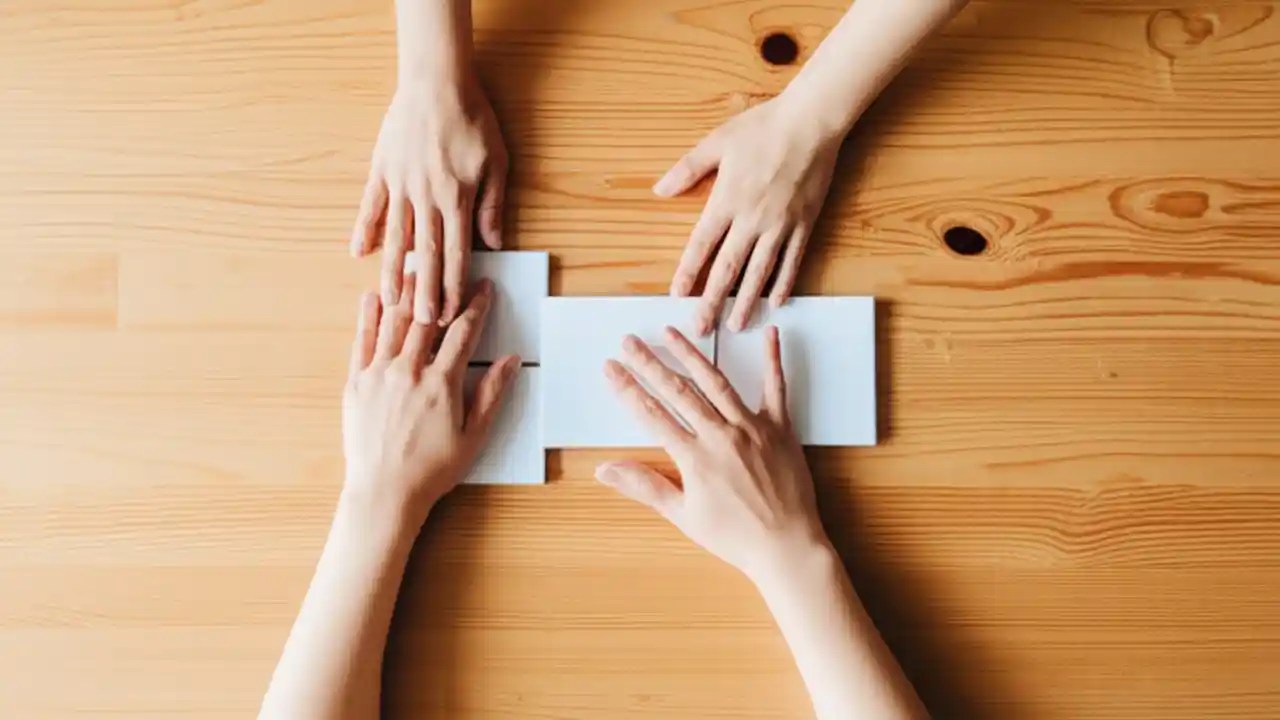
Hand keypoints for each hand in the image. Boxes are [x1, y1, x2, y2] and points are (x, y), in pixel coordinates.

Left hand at [342, 277, 518, 522]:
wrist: (384, 492)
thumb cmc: (432, 469)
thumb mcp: (473, 435)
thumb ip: (491, 394)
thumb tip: (511, 361)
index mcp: (441, 383)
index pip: (463, 332)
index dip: (476, 306)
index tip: (484, 288)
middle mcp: (409, 371)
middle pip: (428, 318)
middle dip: (441, 290)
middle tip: (448, 267)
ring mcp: (379, 374)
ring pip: (394, 322)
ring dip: (405, 293)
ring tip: (414, 269)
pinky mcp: (356, 383)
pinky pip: (362, 342)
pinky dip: (368, 317)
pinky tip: (373, 298)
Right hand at [351, 79, 507, 326]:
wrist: (438, 82)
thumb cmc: (473, 119)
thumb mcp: (497, 162)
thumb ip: (492, 205)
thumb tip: (495, 242)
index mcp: (457, 199)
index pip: (458, 252)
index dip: (454, 285)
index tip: (451, 313)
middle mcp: (427, 198)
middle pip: (427, 253)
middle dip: (424, 291)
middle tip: (420, 324)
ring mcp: (401, 185)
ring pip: (396, 237)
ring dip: (393, 272)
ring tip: (388, 301)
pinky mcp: (382, 170)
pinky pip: (370, 205)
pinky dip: (362, 229)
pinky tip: (357, 252)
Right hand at [596, 326, 829, 582]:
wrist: (786, 547)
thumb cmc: (734, 537)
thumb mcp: (683, 515)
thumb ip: (644, 486)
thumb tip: (605, 469)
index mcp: (694, 458)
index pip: (651, 414)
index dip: (627, 388)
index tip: (611, 367)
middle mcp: (720, 435)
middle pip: (677, 390)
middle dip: (650, 362)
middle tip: (630, 340)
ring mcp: (751, 427)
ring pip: (716, 381)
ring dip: (691, 354)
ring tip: (671, 332)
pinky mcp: (780, 427)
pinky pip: (776, 387)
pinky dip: (773, 359)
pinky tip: (769, 333)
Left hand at [655, 96, 842, 334]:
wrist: (811, 121)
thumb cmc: (762, 128)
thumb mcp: (716, 142)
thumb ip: (687, 169)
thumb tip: (660, 190)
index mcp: (727, 200)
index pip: (702, 245)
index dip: (689, 272)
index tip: (677, 295)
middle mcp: (752, 219)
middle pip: (728, 269)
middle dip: (713, 302)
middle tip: (703, 328)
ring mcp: (780, 225)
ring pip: (760, 272)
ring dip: (747, 301)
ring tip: (737, 326)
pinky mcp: (804, 224)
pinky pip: (793, 261)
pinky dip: (784, 284)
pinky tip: (777, 302)